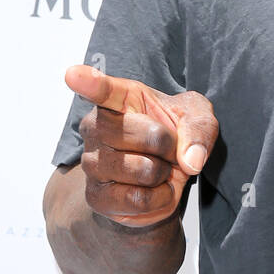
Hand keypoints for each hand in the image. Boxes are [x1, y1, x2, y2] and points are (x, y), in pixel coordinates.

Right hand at [66, 64, 218, 227]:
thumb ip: (199, 130)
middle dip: (171, 146)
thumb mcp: (198, 120)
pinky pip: (138, 200)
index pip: (104, 90)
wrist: (166, 174)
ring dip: (164, 173)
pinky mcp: (96, 196)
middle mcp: (96, 127)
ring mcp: (92, 163)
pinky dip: (159, 198)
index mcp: (120, 98)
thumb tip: (191, 160)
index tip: (73, 74)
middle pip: (147, 136)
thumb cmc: (176, 134)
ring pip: (143, 171)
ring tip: (158, 167)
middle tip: (167, 147)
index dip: (90, 82)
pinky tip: (154, 189)